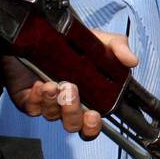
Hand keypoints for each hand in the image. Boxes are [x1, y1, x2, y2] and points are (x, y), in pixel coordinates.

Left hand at [3, 31, 137, 140]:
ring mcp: (45, 102)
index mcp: (85, 97)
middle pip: (72, 125)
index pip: (90, 125)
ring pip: (51, 115)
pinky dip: (36, 99)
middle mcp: (65, 104)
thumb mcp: (96, 41)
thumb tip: (132, 60)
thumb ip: (117, 48)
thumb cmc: (69, 41)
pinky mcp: (26, 97)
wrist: (37, 31)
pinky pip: (31, 107)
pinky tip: (39, 85)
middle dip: (73, 111)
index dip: (92, 128)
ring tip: (53, 83)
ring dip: (54, 101)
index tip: (93, 116)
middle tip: (71, 89)